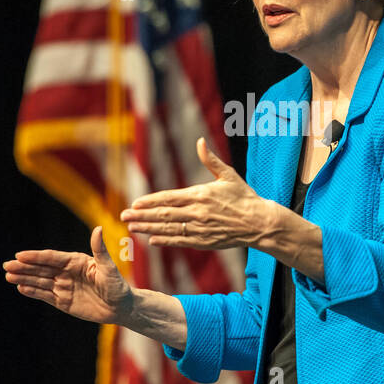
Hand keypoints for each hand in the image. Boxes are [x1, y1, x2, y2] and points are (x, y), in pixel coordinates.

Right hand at [3, 225, 133, 324]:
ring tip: (8, 276)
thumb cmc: (117, 285)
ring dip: (24, 278)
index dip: (36, 257)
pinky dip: (33, 291)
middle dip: (24, 267)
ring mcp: (64, 287)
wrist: (121, 308)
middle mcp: (67, 273)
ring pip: (40, 281)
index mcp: (76, 262)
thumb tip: (98, 228)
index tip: (20, 255)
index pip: (52, 258)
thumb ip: (100, 250)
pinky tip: (21, 287)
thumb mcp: (108, 268)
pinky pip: (45, 295)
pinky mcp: (63, 301)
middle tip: (7, 265)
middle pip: (42, 269)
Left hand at [120, 136, 271, 249]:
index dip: (150, 201)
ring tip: (132, 227)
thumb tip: (200, 142)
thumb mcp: (228, 176)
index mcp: (200, 194)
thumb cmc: (244, 197)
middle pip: (163, 214)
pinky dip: (165, 241)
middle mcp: (197, 212)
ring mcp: (200, 229)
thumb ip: (210, 160)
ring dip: (148, 228)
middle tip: (124, 215)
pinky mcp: (204, 242)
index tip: (135, 202)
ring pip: (168, 229)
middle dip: (142, 215)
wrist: (259, 223)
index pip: (168, 198)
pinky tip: (152, 240)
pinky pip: (180, 241)